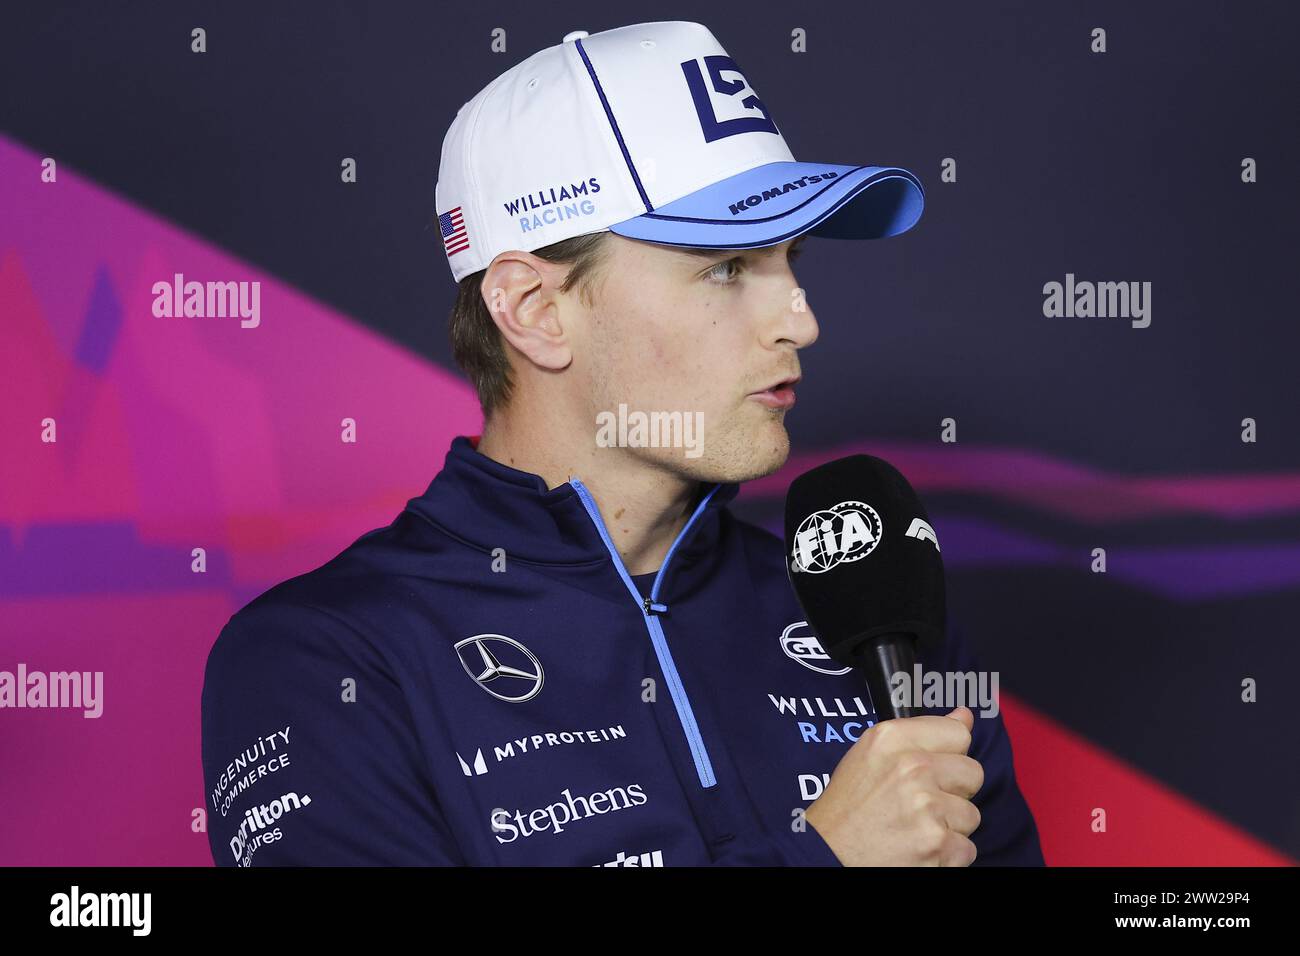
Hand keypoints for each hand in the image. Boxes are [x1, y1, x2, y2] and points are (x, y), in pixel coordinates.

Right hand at [804, 706, 983, 865]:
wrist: (826, 855)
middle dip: (953, 792)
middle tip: (920, 804)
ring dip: (948, 826)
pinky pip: (967, 848)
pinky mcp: (938, 844)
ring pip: (970, 814)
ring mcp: (927, 807)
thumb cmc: (847, 807)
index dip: (947, 755)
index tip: (933, 769)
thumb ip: (921, 732)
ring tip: (913, 829)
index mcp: (892, 739)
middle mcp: (912, 767)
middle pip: (972, 773)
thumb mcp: (872, 754)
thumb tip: (965, 716)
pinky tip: (918, 850)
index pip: (957, 733)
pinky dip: (946, 856)